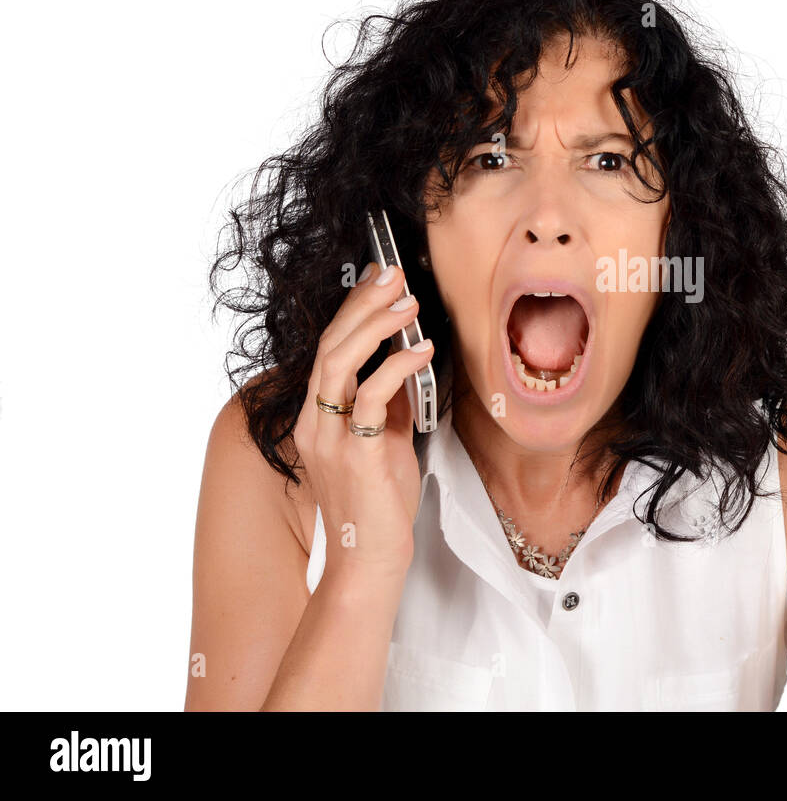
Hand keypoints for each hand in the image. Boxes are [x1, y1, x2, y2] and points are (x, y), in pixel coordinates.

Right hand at [291, 261, 435, 582]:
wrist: (368, 560)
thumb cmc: (378, 505)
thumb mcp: (385, 441)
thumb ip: (390, 402)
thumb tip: (409, 360)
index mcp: (317, 418)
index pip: (329, 349)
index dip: (353, 309)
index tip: (380, 278)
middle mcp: (315, 423)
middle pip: (330, 346)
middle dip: (362, 304)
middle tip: (394, 275)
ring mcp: (331, 438)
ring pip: (339, 363)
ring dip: (376, 326)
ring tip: (408, 302)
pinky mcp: (355, 455)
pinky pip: (373, 399)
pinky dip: (397, 368)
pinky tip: (422, 351)